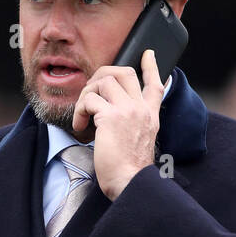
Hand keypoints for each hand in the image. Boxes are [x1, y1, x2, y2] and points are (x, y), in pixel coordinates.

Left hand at [71, 48, 164, 200]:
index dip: (151, 66)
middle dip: (103, 74)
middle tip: (90, 90)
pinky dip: (80, 110)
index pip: (156, 84)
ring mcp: (127, 110)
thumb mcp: (141, 143)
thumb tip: (117, 123)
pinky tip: (79, 125)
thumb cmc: (131, 172)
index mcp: (151, 116)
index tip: (148, 54)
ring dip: (87, 94)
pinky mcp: (110, 117)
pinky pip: (90, 100)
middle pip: (125, 72)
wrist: (131, 182)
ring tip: (83, 114)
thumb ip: (136, 128)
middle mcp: (141, 109)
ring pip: (104, 81)